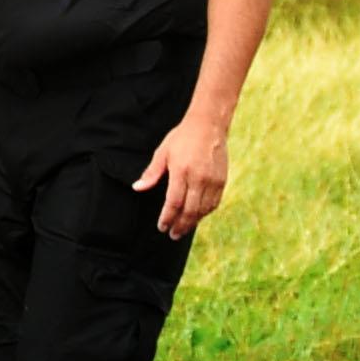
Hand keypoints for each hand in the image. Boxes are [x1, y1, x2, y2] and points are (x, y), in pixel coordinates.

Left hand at [131, 109, 233, 237]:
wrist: (209, 126)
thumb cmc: (182, 138)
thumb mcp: (163, 152)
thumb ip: (151, 173)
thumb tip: (137, 188)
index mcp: (182, 172)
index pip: (174, 203)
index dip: (167, 218)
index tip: (162, 227)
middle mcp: (199, 178)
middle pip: (190, 210)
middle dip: (180, 225)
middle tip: (172, 235)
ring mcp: (213, 180)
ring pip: (203, 209)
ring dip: (193, 222)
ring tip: (183, 229)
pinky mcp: (222, 180)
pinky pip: (214, 203)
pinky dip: (205, 213)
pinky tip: (197, 217)